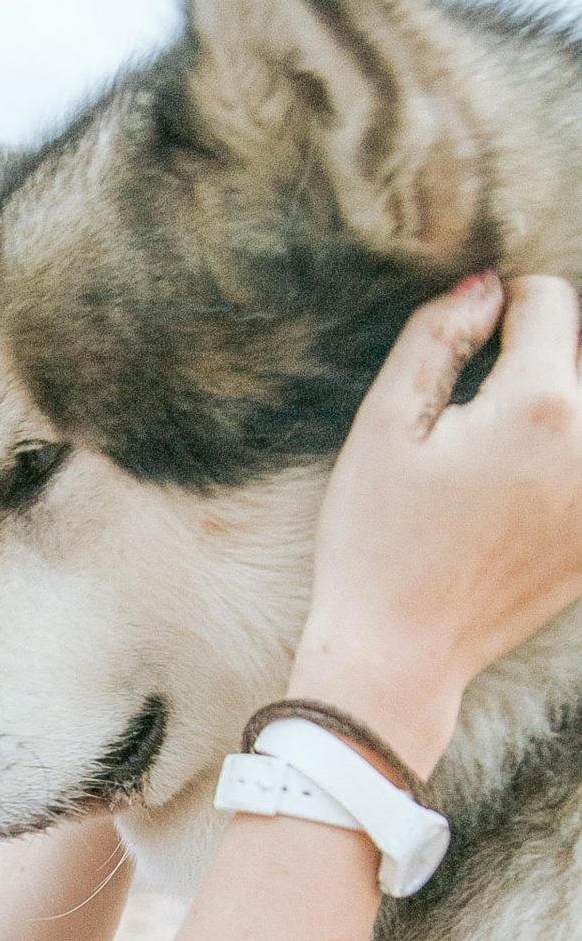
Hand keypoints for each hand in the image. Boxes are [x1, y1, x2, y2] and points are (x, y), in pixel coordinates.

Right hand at [291, 273, 581, 773]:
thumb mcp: (383, 427)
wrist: (400, 654)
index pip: (551, 300)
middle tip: (486, 403)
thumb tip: (486, 287)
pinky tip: (521, 491)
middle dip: (544, 355)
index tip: (465, 351)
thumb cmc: (377, 541)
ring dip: (561, 404)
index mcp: (538, 406)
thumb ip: (436, 336)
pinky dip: (567, 456)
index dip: (501, 310)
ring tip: (508, 444)